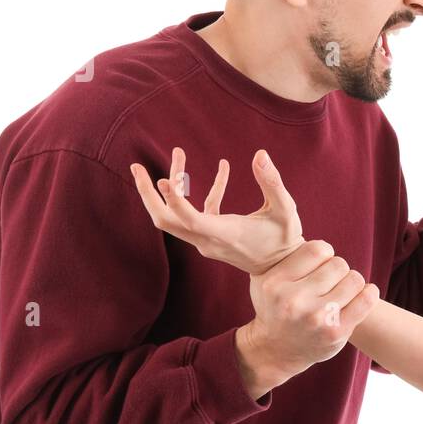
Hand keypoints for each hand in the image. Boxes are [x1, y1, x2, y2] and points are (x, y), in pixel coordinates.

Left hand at [130, 147, 303, 275]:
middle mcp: (209, 240)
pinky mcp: (210, 237)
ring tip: (178, 154)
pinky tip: (222, 168)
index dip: (175, 200)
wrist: (281, 269)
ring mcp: (206, 240)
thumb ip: (272, 182)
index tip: (163, 178)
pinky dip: (201, 193)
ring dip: (171, 188)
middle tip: (136, 167)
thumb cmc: (286, 239)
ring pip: (174, 217)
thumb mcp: (285, 210)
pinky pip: (197, 213)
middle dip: (147, 194)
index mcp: (226, 234)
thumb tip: (260, 154)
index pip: (191, 220)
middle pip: (165, 221)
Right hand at [240, 240, 380, 386]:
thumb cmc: (275, 307)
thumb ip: (285, 256)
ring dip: (352, 282)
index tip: (321, 263)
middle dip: (338, 270)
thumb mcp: (266, 280)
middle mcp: (294, 301)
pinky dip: (369, 293)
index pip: (318, 249)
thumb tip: (305, 226)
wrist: (276, 350)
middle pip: (339, 263)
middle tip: (330, 281)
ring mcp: (317, 318)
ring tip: (341, 290)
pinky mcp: (336, 332)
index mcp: (275, 283)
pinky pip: (366, 299)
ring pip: (355, 278)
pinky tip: (362, 294)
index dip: (324, 253)